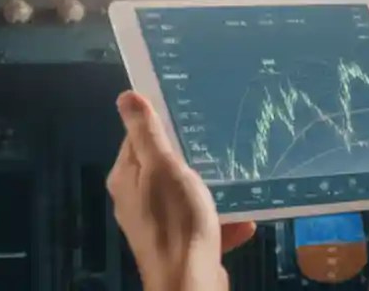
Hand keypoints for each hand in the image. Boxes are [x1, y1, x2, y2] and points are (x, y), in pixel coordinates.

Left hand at [106, 90, 255, 290]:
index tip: (186, 120)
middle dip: (189, 161)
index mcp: (126, 179)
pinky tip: (242, 221)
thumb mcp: (163, 167)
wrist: (191, 284)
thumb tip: (126, 96)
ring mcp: (156, 227)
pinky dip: (220, 223)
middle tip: (214, 151)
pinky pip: (200, 226)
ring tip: (232, 186)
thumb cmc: (177, 221)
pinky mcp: (177, 247)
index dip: (160, 128)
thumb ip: (146, 133)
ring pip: (184, 198)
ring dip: (209, 194)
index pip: (137, 139)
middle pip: (162, 168)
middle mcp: (135, 201)